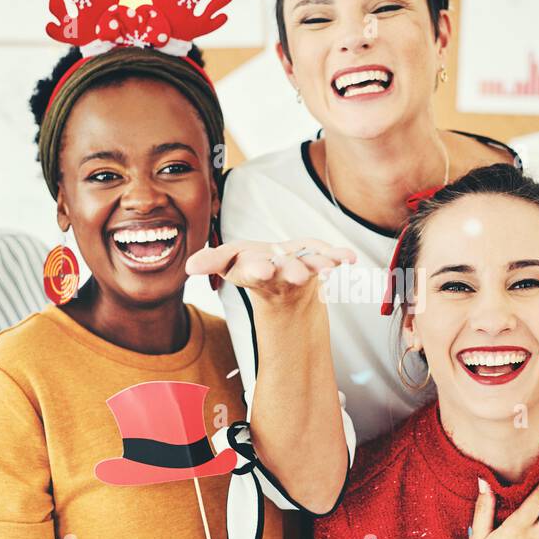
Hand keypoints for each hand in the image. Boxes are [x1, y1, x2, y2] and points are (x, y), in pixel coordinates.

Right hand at [184, 238, 355, 307]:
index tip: (261, 270)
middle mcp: (281, 274)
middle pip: (286, 274)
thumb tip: (188, 267)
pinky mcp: (319, 260)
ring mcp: (303, 268)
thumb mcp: (229, 261)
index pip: (255, 273)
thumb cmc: (253, 266)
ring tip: (329, 266)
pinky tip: (350, 258)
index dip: (257, 271)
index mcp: (256, 272)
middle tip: (297, 274)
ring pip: (311, 268)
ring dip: (320, 266)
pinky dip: (341, 257)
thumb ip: (211, 262)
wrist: (283, 280)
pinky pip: (332, 259)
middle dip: (292, 273)